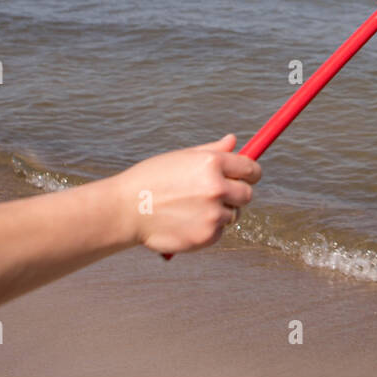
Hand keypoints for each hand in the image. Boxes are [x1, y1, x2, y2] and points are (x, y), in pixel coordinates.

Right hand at [112, 134, 261, 254]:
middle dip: (236, 194)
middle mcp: (217, 187)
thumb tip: (233, 141)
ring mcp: (213, 214)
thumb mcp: (181, 157)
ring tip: (191, 209)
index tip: (245, 177)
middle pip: (247, 194)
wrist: (125, 210)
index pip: (251, 169)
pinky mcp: (207, 236)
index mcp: (212, 163)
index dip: (250, 174)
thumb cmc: (151, 179)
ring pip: (233, 215)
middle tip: (214, 195)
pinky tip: (185, 223)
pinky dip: (208, 230)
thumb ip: (212, 150)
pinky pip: (219, 232)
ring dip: (219, 213)